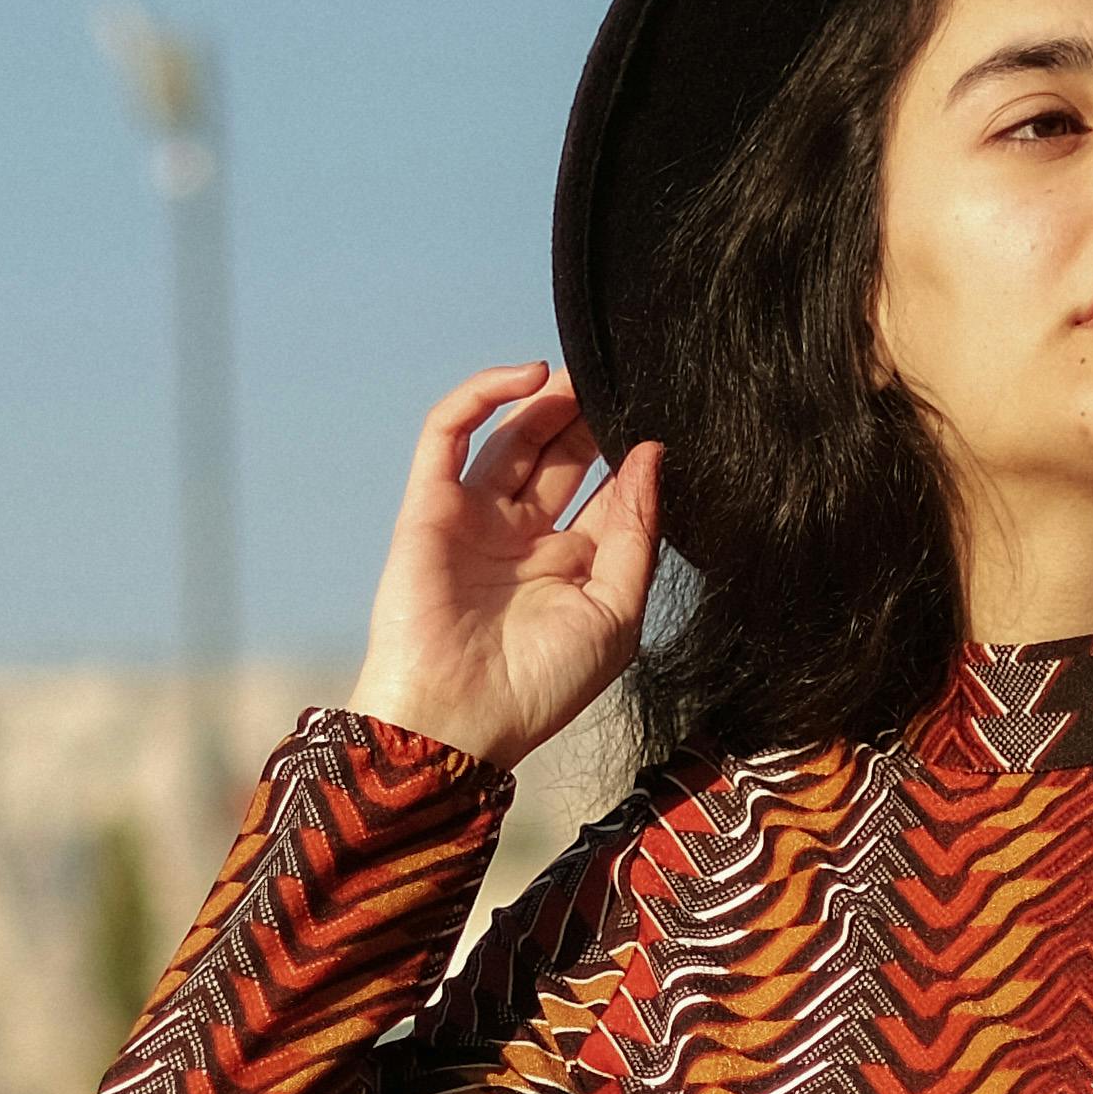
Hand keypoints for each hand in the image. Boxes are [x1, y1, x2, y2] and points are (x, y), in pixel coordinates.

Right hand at [349, 362, 659, 768]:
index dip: (632, 458)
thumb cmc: (540, 686)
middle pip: (561, 457)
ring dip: (547, 401)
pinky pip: (448, 433)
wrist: (455, 721)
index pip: (607, 494)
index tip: (662, 422)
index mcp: (572, 568)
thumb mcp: (617, 613)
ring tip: (585, 372)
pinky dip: (482, 395)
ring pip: (512, 437)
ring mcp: (475, 519)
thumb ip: (637, 533)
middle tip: (623, 381)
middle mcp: (523, 539)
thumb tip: (652, 456)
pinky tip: (529, 378)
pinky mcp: (430, 506)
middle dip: (590, 419)